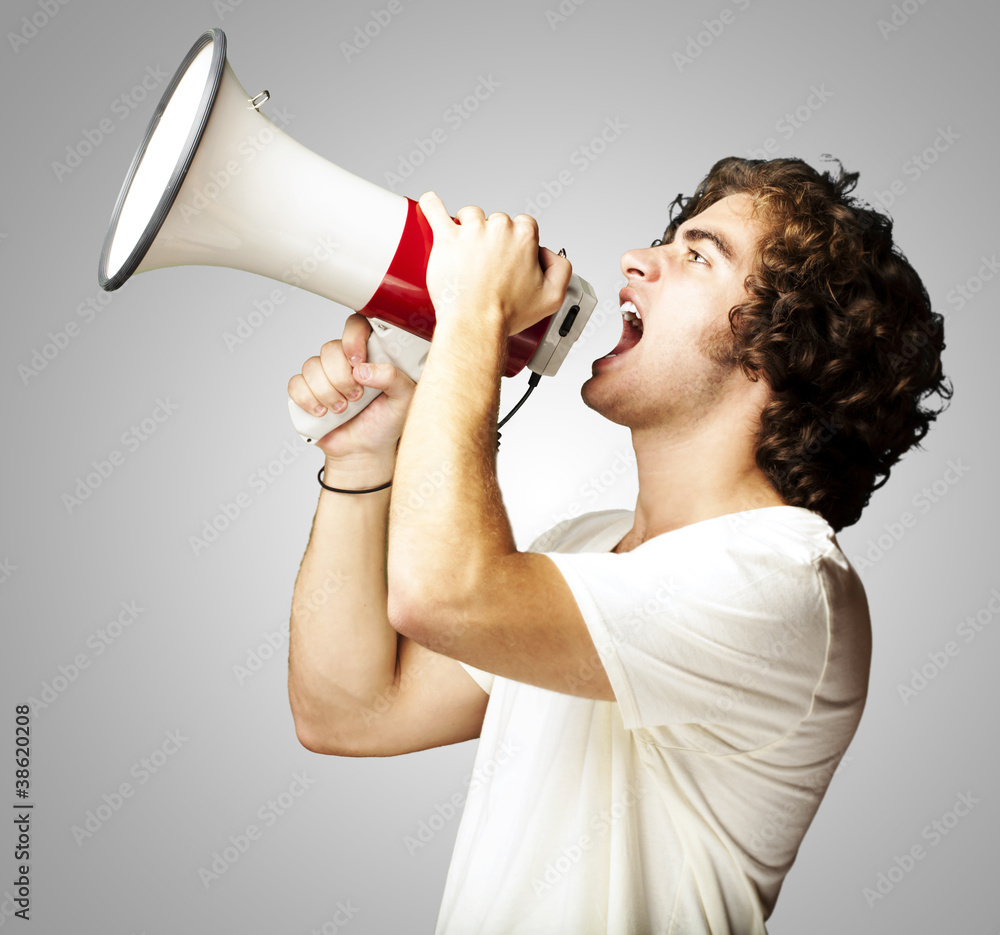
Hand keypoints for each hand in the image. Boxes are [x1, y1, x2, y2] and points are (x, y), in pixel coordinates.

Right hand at [287, 314, 415, 463]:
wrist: (365, 451)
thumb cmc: (386, 422)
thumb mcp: (404, 399)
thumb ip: (395, 378)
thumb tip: (365, 370)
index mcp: (370, 355)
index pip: (356, 326)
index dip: (352, 339)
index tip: (357, 362)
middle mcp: (344, 361)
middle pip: (330, 349)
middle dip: (342, 378)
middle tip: (357, 397)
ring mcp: (324, 375)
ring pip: (311, 367)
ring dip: (327, 393)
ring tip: (342, 409)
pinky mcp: (307, 391)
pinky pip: (296, 384)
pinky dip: (308, 400)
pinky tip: (323, 413)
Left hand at [418, 191, 572, 337]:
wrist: (475, 324)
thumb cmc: (506, 314)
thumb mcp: (552, 298)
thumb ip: (562, 270)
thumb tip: (549, 254)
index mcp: (524, 237)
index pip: (523, 225)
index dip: (516, 241)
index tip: (508, 256)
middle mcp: (498, 228)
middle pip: (495, 221)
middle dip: (491, 238)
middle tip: (485, 263)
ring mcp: (471, 231)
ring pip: (469, 216)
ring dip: (467, 228)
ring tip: (464, 250)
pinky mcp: (446, 238)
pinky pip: (434, 209)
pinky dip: (432, 205)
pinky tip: (431, 206)